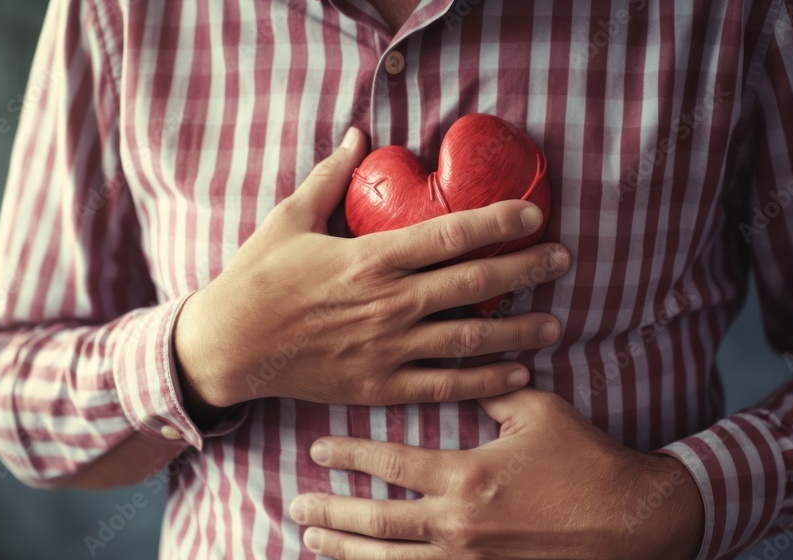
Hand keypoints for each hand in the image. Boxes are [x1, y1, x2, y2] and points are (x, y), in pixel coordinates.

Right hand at [174, 128, 570, 413]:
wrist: (229, 346)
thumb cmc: (258, 279)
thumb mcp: (289, 219)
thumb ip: (329, 177)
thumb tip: (356, 136)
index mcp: (371, 259)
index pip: (449, 235)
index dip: (497, 222)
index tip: (533, 214)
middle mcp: (389, 303)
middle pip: (473, 284)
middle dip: (525, 269)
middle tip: (563, 260)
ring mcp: (388, 348)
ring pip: (469, 339)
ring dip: (519, 331)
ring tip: (555, 324)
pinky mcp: (380, 385)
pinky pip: (443, 387)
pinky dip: (484, 382)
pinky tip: (518, 374)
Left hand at [289, 388, 703, 559]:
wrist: (632, 521)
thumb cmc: (586, 461)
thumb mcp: (539, 412)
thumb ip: (490, 390)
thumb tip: (460, 365)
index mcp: (466, 477)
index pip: (391, 464)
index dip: (351, 455)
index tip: (321, 448)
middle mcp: (458, 525)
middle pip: (376, 523)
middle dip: (331, 514)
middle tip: (297, 505)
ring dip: (347, 553)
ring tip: (313, 543)